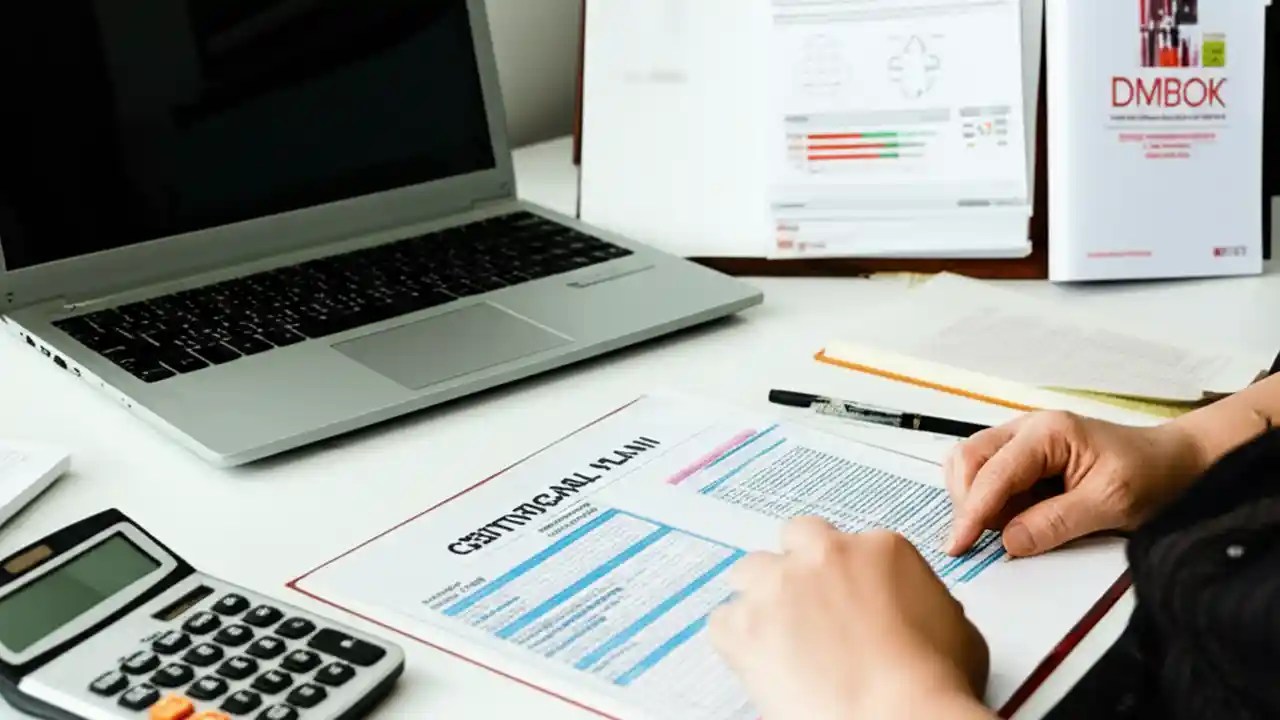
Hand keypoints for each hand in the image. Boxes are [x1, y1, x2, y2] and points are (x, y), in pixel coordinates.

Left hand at [709, 517, 992, 719]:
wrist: (900, 719)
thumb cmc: (934, 685)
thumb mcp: (957, 629)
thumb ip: (925, 601)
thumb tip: (916, 611)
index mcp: (879, 549)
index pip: (846, 543)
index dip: (843, 574)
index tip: (843, 598)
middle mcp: (824, 555)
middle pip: (794, 540)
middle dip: (797, 568)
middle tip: (807, 608)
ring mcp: (779, 586)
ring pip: (750, 572)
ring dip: (761, 598)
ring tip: (778, 638)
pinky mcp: (744, 626)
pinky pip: (722, 621)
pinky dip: (735, 641)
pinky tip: (758, 664)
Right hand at [945, 411, 1206, 557]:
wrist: (1177, 464)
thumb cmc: (1152, 475)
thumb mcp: (1111, 504)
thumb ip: (1056, 522)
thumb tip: (1008, 542)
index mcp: (1048, 432)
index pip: (993, 473)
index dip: (972, 512)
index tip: (958, 547)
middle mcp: (1027, 429)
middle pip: (968, 460)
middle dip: (966, 503)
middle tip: (976, 543)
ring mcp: (1022, 442)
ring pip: (971, 466)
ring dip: (974, 501)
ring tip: (1004, 529)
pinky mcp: (1024, 459)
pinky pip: (988, 476)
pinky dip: (988, 502)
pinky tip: (1011, 520)